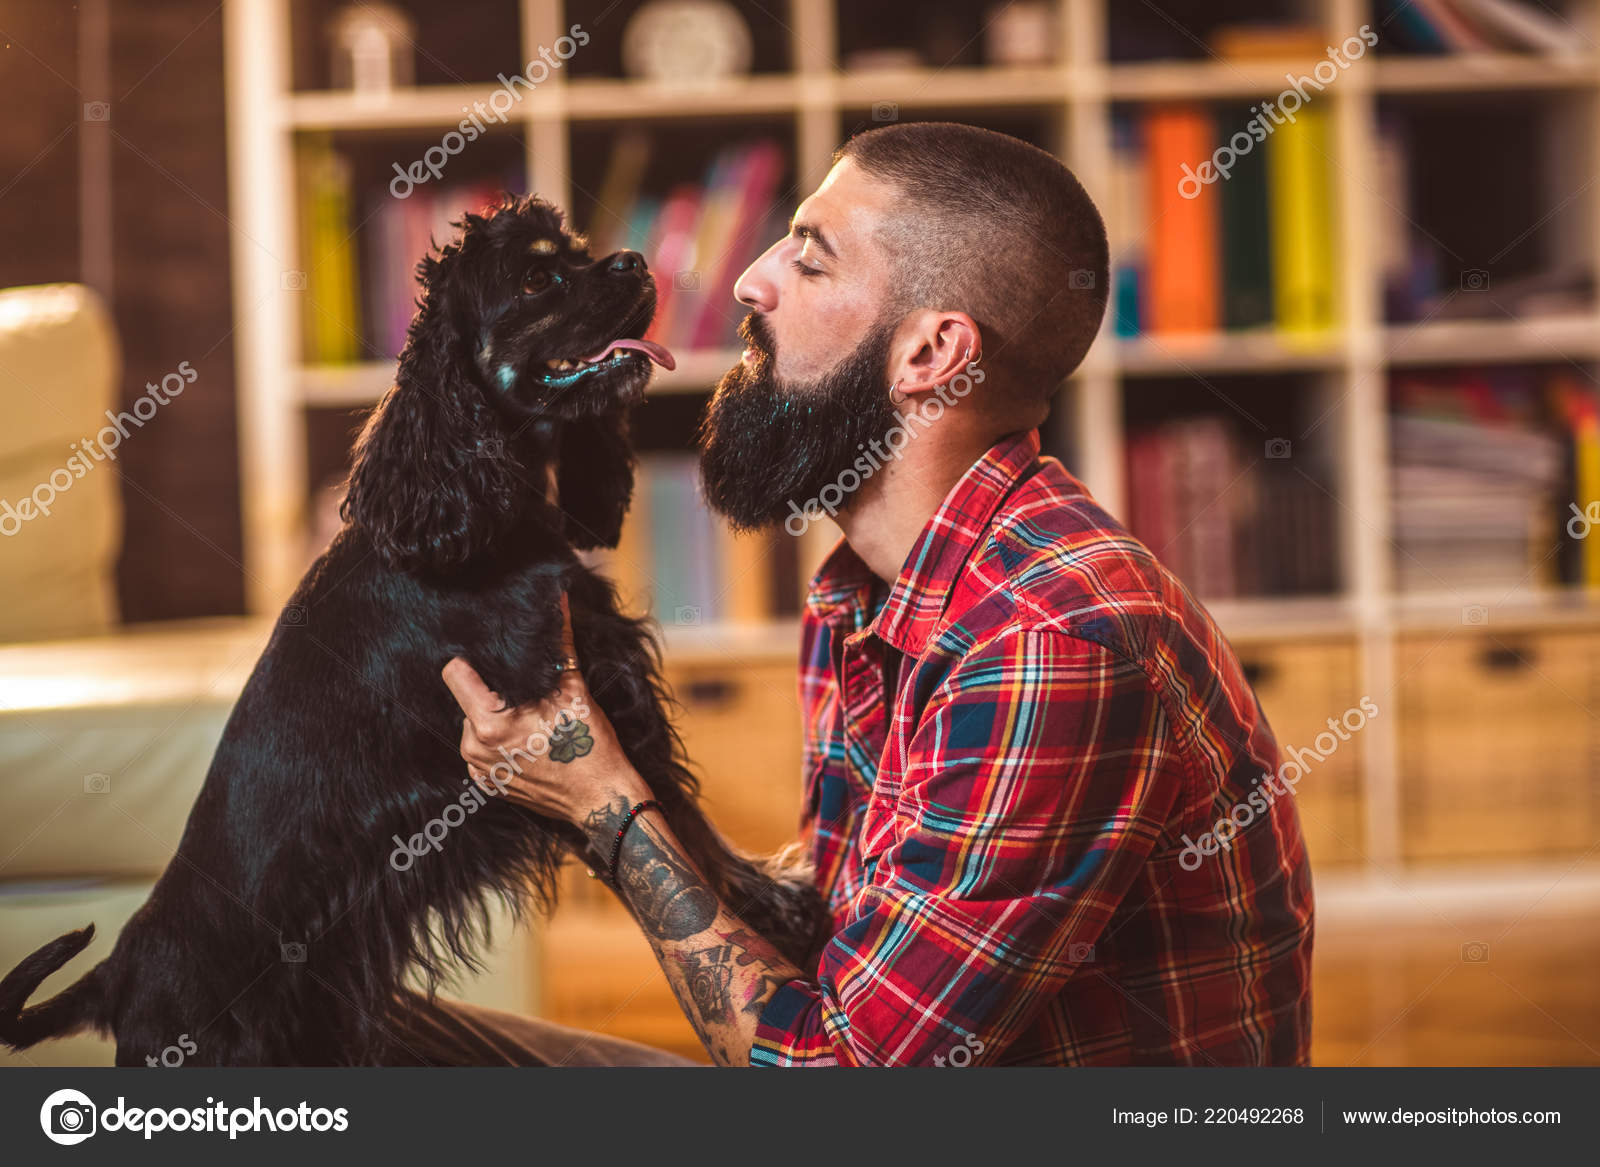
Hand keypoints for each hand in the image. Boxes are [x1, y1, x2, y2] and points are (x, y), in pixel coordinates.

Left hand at [440, 593, 647, 833]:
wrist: (601, 799)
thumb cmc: (590, 745)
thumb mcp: (575, 690)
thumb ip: (560, 644)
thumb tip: (556, 598)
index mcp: (489, 722)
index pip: (454, 673)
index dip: (472, 660)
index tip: (496, 661)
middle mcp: (474, 748)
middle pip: (468, 698)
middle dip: (493, 692)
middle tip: (528, 696)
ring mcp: (478, 769)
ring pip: (475, 722)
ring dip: (496, 717)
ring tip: (532, 722)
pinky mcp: (486, 785)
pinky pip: (482, 749)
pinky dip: (499, 742)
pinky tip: (529, 744)